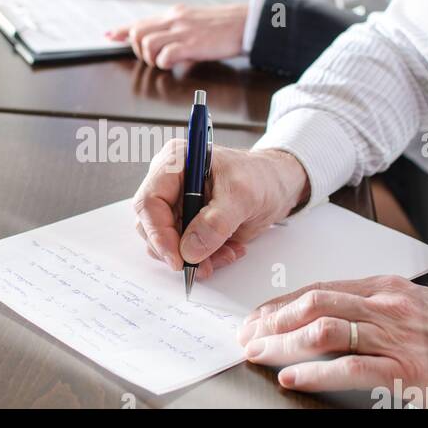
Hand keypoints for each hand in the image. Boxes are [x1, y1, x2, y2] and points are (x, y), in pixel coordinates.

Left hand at [108, 4, 247, 68]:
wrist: (245, 23)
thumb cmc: (223, 26)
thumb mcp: (194, 22)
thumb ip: (176, 30)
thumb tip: (163, 45)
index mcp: (174, 14)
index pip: (141, 21)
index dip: (122, 30)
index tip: (109, 35)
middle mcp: (174, 20)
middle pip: (138, 32)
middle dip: (137, 49)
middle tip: (150, 58)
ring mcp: (181, 31)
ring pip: (147, 44)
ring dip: (151, 58)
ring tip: (165, 61)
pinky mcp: (191, 44)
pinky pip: (165, 56)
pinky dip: (165, 63)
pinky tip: (175, 63)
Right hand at [133, 140, 309, 279]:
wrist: (278, 185)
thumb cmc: (261, 177)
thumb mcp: (242, 197)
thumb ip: (215, 223)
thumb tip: (189, 249)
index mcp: (175, 163)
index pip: (149, 202)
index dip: (159, 234)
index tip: (177, 258)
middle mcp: (170, 183)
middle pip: (152, 226)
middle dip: (178, 250)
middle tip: (203, 265)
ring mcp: (177, 203)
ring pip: (168, 242)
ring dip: (195, 257)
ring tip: (226, 254)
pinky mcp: (188, 222)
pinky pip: (184, 249)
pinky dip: (205, 258)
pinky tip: (228, 250)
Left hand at [238, 276, 427, 406]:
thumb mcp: (419, 309)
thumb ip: (378, 308)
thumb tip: (333, 316)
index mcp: (388, 289)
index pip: (319, 288)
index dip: (280, 303)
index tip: (257, 316)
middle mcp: (387, 306)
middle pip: (313, 304)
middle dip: (272, 321)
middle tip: (248, 337)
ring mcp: (395, 337)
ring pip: (323, 330)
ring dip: (283, 343)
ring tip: (259, 354)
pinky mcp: (404, 371)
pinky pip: (349, 368)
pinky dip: (315, 372)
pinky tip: (292, 377)